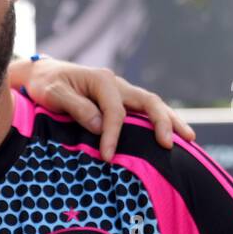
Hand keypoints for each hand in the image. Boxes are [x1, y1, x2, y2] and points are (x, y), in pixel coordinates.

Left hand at [7, 58, 195, 161]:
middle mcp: (117, 84)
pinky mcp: (121, 100)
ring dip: (170, 121)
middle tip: (168, 145)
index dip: (113, 135)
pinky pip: (145, 110)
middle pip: (148, 102)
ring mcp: (122, 91)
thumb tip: (100, 126)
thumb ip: (76, 107)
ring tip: (189, 140)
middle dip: (161, 123)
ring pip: (153, 105)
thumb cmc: (46, 85)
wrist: (43, 75)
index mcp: (102, 80)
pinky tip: (171, 136)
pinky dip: (161, 121)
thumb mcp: (54, 94)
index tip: (108, 157)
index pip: (115, 111)